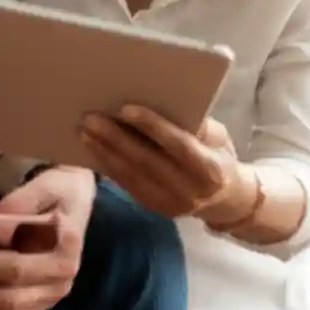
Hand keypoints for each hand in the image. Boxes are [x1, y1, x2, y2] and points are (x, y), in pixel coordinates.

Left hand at [81, 105, 257, 223]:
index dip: (152, 126)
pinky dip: (108, 165)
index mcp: (210, 169)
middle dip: (116, 138)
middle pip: (147, 161)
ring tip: (84, 130)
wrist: (225, 200)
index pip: (178, 145)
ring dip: (104, 152)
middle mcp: (190, 191)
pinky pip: (126, 185)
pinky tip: (92, 148)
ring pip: (131, 175)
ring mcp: (170, 204)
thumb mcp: (219, 137)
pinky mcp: (154, 208)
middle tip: (91, 117)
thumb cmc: (218, 155)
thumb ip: (197, 124)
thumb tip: (163, 101)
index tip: (125, 109)